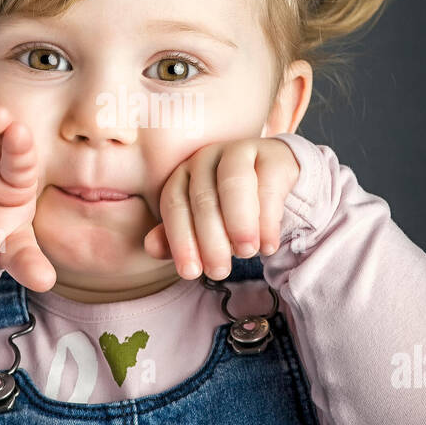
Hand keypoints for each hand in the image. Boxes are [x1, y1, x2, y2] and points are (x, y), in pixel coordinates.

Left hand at [143, 137, 300, 280]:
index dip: (180, 240)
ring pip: (234, 184)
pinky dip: (267, 220)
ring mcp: (240, 152)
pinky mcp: (273, 155)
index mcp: (183, 174)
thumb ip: (176, 238)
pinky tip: (268, 245)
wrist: (274, 181)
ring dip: (238, 222)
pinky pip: (268, 185)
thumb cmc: (229, 209)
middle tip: (220, 271)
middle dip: (210, 240)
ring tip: (247, 253)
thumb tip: (151, 247)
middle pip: (203, 198)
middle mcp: (207, 158)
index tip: (191, 272)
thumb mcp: (201, 226)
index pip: (174, 205)